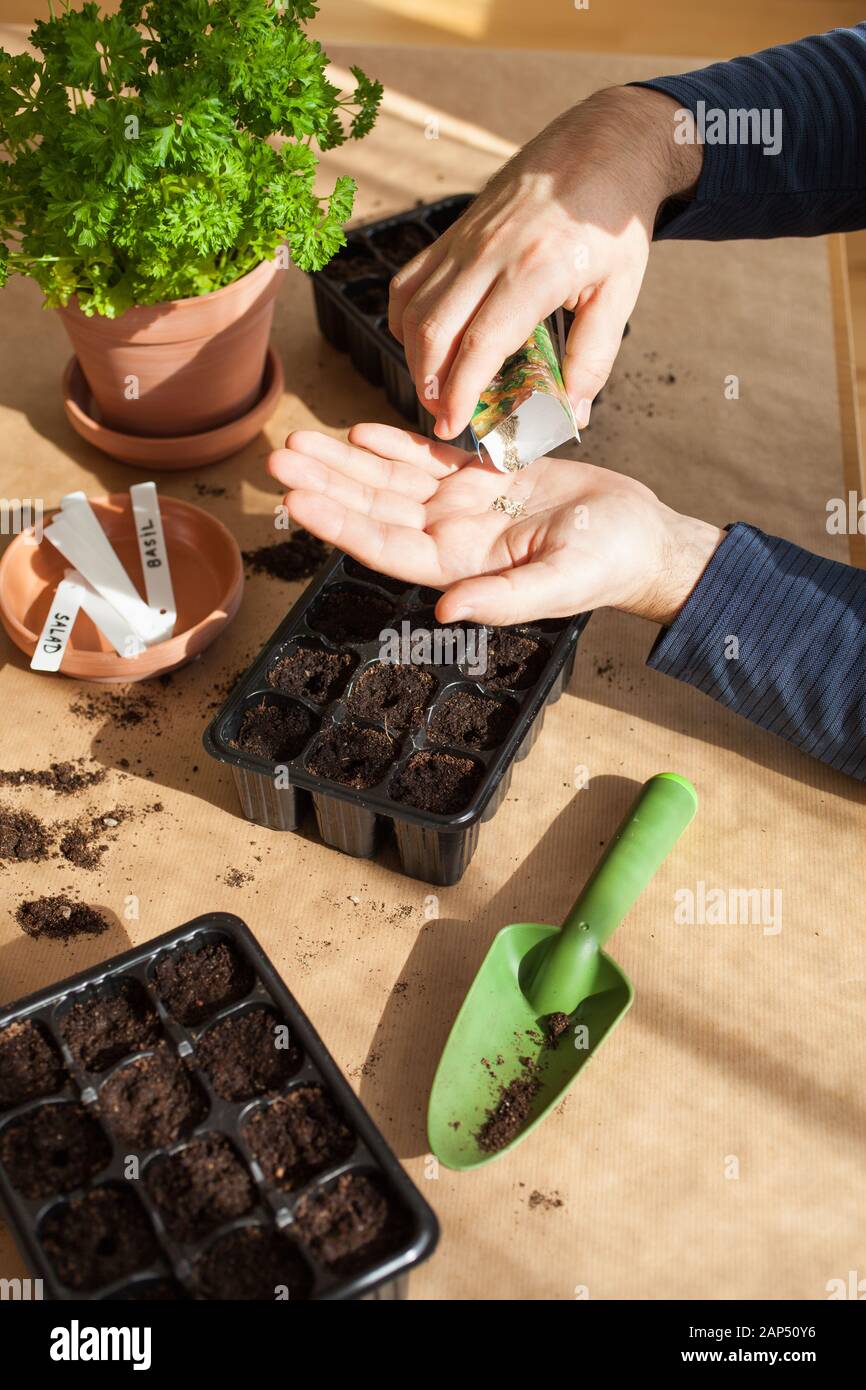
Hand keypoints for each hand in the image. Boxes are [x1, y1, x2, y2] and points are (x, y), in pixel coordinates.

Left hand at [268, 424, 722, 627]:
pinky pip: (428, 460)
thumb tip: (447, 611)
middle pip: (374, 508)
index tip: (297, 500)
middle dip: (327, 482)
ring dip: (346, 461)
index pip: (385, 545)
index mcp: (460, 567)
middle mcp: (451, 538)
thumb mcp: (563, 584)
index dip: (340, 523)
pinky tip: (360, 431)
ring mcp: (463, 508)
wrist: (641, 537)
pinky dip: (394, 445)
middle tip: (279, 455)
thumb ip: (505, 599)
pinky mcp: (483, 480)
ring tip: (301, 439)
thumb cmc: (610, 563)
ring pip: (391, 481)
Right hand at [388, 86, 700, 438]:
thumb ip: (593, 359)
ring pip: (413, 309)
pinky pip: (410, 283)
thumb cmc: (613, 221)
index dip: (459, 392)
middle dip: (429, 386)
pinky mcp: (453, 233)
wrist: (602, 145)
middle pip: (433, 331)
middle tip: (445, 418)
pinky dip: (406, 321)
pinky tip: (426, 345)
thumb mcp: (620, 293)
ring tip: (436, 390)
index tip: (454, 426)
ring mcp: (465, 240)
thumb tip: (571, 415)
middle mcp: (489, 253)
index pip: (479, 344)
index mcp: (535, 270)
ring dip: (415, 358)